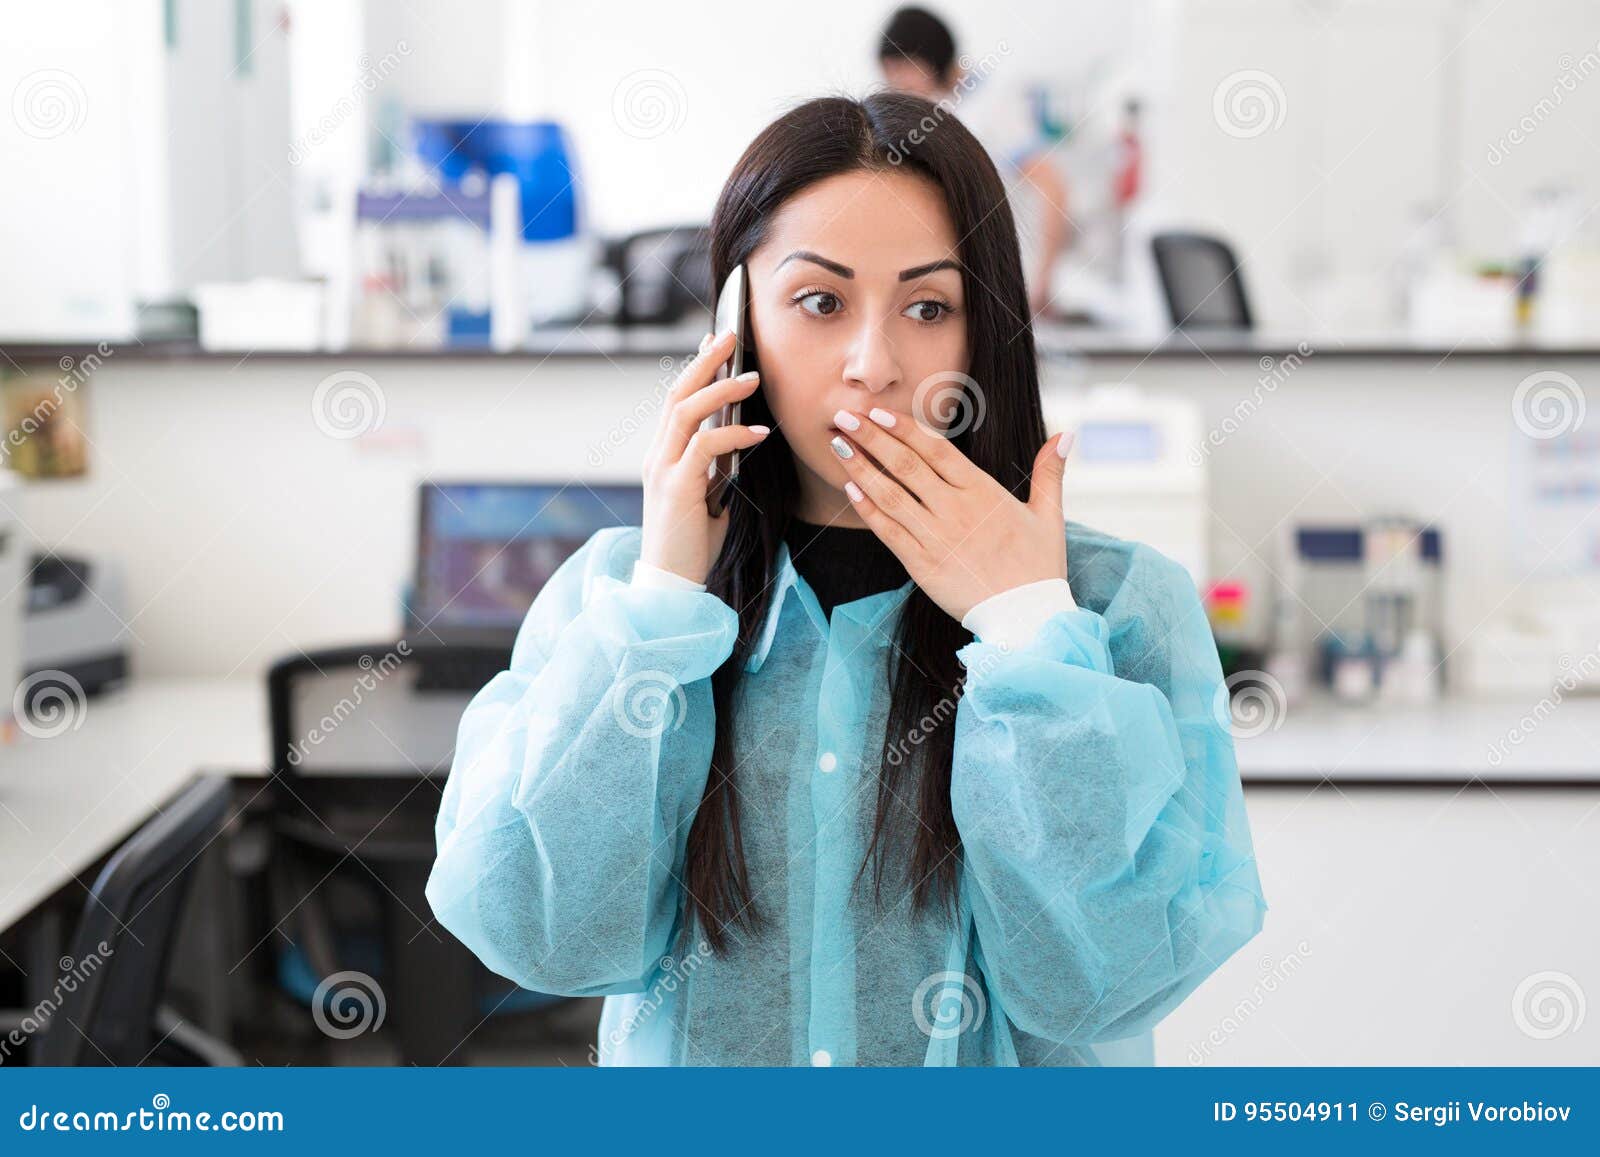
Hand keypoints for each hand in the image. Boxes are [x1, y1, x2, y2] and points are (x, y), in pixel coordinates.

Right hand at [638, 331, 768, 584]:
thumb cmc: (693, 546)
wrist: (670, 587)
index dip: (697, 368)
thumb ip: (715, 469)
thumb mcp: (708, 498)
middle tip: (733, 334)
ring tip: (753, 376)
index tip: (717, 342)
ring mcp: (662, 471)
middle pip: (678, 394)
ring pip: (687, 413)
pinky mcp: (675, 489)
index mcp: (664, 457)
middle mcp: (657, 457)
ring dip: (722, 390)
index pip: (677, 400)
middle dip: (706, 361)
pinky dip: (733, 434)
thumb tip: (739, 442)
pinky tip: (759, 432)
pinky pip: (704, 448)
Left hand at [827, 406, 1074, 622]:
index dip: (904, 428)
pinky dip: (868, 508)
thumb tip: (1066, 434)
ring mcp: (936, 538)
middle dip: (872, 437)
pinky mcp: (922, 565)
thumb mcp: (1049, 516)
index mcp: (984, 493)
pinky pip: (889, 531)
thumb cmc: (1039, 567)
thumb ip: (1051, 472)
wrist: (1027, 618)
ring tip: (837, 443)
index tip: (879, 411)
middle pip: (906, 465)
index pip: (936, 450)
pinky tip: (849, 487)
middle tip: (845, 415)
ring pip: (890, 494)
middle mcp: (956, 510)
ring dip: (860, 467)